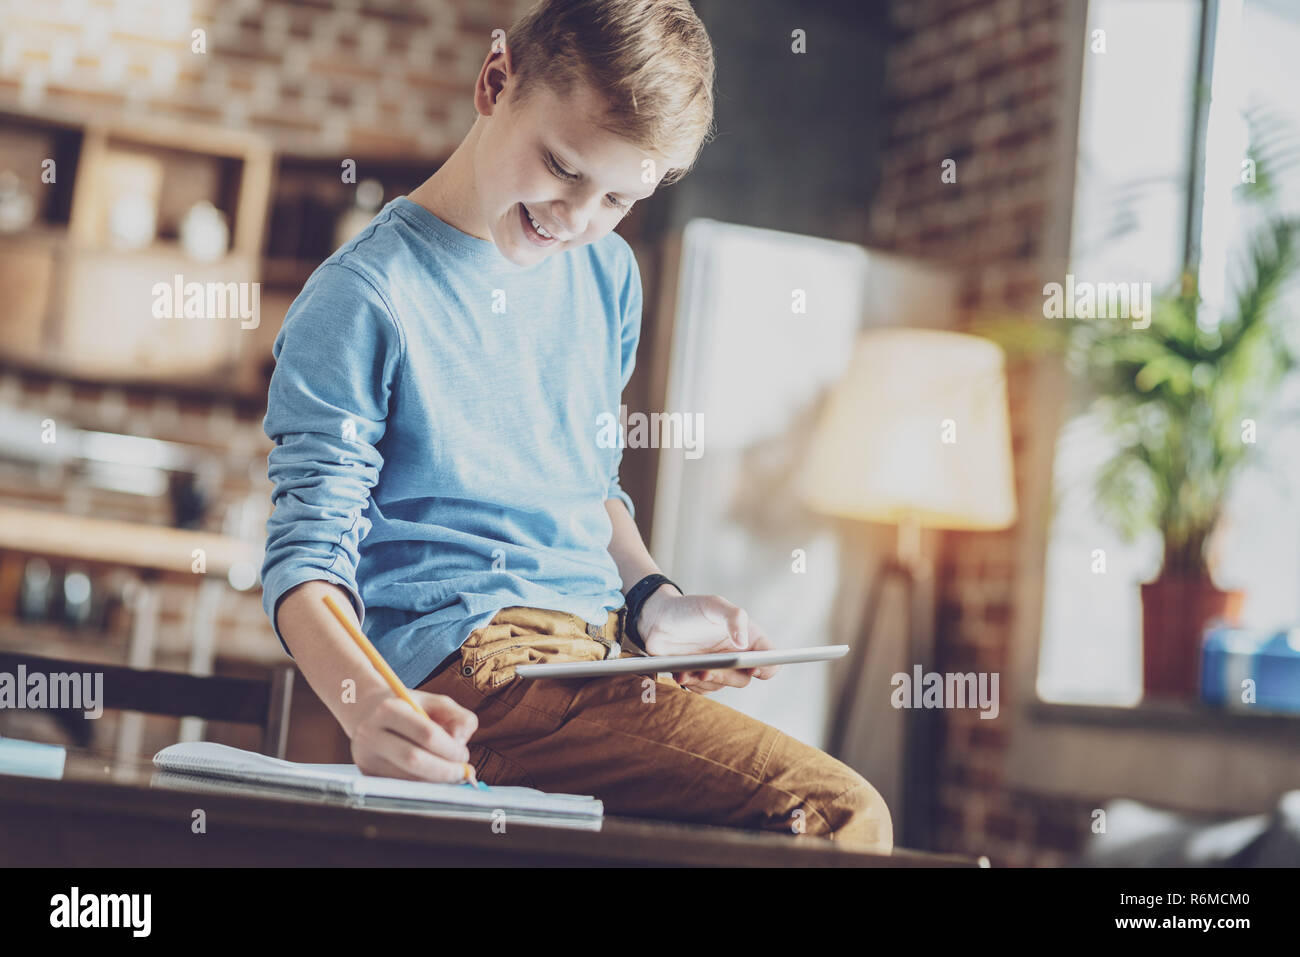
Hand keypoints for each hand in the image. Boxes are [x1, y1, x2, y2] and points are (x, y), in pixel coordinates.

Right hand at [348, 686, 478, 781]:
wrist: (366, 712)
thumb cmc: (409, 708)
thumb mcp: (436, 702)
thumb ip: (459, 717)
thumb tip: (461, 741)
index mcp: (389, 709)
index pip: (426, 734)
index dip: (450, 749)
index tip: (464, 755)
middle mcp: (371, 733)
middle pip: (413, 760)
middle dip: (444, 770)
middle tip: (463, 772)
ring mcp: (365, 756)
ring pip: (406, 778)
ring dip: (435, 781)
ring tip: (451, 775)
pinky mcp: (366, 773)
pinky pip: (400, 786)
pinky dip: (422, 785)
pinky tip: (433, 778)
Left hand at [636, 589, 779, 693]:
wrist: (657, 619)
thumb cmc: (688, 608)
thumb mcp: (713, 605)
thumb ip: (734, 617)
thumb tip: (744, 643)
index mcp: (747, 636)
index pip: (770, 656)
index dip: (768, 666)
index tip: (753, 667)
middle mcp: (735, 654)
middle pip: (745, 678)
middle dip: (726, 676)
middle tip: (708, 669)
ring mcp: (718, 667)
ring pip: (722, 686)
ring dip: (706, 680)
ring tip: (689, 669)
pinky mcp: (700, 677)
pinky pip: (703, 690)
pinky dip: (692, 684)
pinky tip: (681, 672)